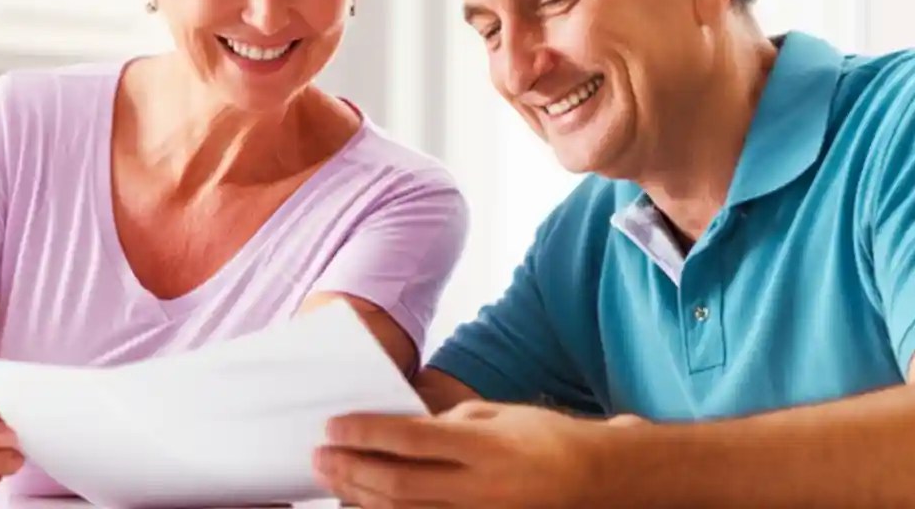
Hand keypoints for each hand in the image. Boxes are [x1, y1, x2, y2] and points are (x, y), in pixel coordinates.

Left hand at [315, 400, 624, 507]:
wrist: (594, 480)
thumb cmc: (546, 438)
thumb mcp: (499, 414)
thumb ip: (450, 422)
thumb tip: (405, 431)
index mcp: (483, 447)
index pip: (410, 440)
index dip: (366, 433)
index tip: (334, 426)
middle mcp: (478, 488)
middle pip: (398, 484)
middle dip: (352, 469)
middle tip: (320, 455)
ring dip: (360, 495)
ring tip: (333, 477)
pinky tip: (365, 504)